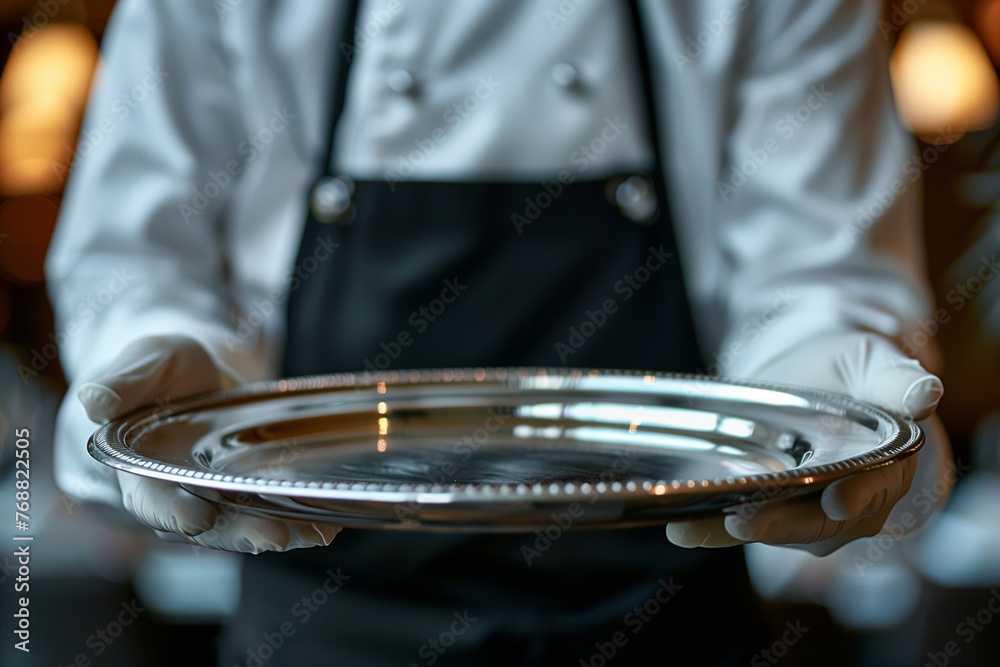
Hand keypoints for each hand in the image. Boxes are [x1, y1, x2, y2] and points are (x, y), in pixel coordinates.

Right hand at [79, 335, 340, 552]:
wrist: (190, 374)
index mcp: (132, 467)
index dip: (171, 511)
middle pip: (201, 526)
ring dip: (274, 533)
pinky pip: (262, 517)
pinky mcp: (237, 499)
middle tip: (276, 537)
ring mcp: (206, 501)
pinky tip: (326, 525)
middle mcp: (170, 495)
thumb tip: (95, 403)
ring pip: (236, 528)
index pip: (147, 497)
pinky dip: (294, 522)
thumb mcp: (144, 358)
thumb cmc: (161, 366)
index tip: (199, 518)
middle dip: (238, 533)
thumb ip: (123, 380)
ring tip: (314, 533)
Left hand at [667, 332, 944, 554]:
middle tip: (744, 520)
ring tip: (696, 526)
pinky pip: (739, 525)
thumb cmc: (848, 363)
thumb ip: (895, 378)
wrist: (808, 370)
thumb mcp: (872, 360)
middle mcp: (850, 501)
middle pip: (819, 524)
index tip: (838, 502)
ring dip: (735, 532)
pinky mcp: (767, 509)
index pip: (877, 488)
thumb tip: (926, 392)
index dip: (859, 497)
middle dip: (782, 523)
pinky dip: (708, 530)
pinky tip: (680, 530)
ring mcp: (806, 511)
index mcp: (887, 466)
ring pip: (777, 531)